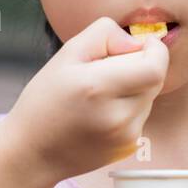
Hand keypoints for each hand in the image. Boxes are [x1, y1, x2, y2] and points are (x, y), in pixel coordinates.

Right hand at [0, 16, 168, 186]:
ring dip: (135, 87)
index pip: (155, 67)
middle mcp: (117, 115)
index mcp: (98, 87)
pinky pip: (141, 116)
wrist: (32, 153)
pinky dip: (130, 107)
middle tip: (112, 67)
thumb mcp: (66, 55)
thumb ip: (104, 35)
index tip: (141, 44)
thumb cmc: (44, 100)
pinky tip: (102, 112)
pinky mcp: (128, 147)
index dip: (155, 51)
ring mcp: (125, 136)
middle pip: (155, 79)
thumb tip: (137, 43)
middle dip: (142, 65)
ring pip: (149, 97)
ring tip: (102, 94)